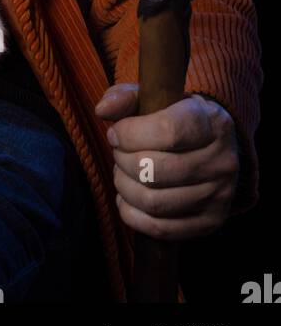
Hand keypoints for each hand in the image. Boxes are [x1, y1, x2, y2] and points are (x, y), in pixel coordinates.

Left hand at [95, 82, 239, 238]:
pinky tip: (127, 199)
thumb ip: (126, 97)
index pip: (168, 131)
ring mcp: (220, 195)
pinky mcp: (211, 222)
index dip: (130, 134)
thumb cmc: (175, 118)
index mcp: (212, 122)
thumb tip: (102, 110)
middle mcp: (222, 160)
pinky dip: (133, 215)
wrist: (213, 148)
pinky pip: (161, 228)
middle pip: (156, 170)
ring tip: (122, 174)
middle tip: (118, 154)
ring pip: (155, 202)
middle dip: (123, 162)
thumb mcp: (156, 97)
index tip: (115, 133)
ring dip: (125, 188)